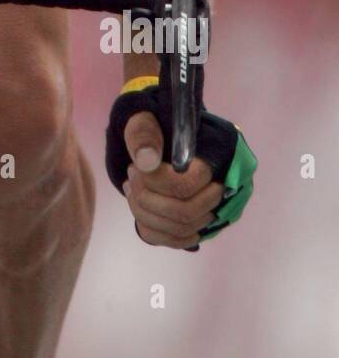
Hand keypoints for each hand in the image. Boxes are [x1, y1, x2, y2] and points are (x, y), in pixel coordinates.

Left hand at [121, 109, 222, 248]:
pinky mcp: (203, 222)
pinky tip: (139, 207)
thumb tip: (146, 162)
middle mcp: (228, 185)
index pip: (188, 184)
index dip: (156, 182)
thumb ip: (144, 133)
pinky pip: (177, 240)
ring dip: (146, 213)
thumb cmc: (154, 122)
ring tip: (131, 189)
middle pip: (186, 213)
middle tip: (130, 178)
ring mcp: (218, 207)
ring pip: (181, 230)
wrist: (159, 132)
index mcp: (219, 153)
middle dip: (148, 199)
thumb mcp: (143, 117)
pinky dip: (151, 228)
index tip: (135, 167)